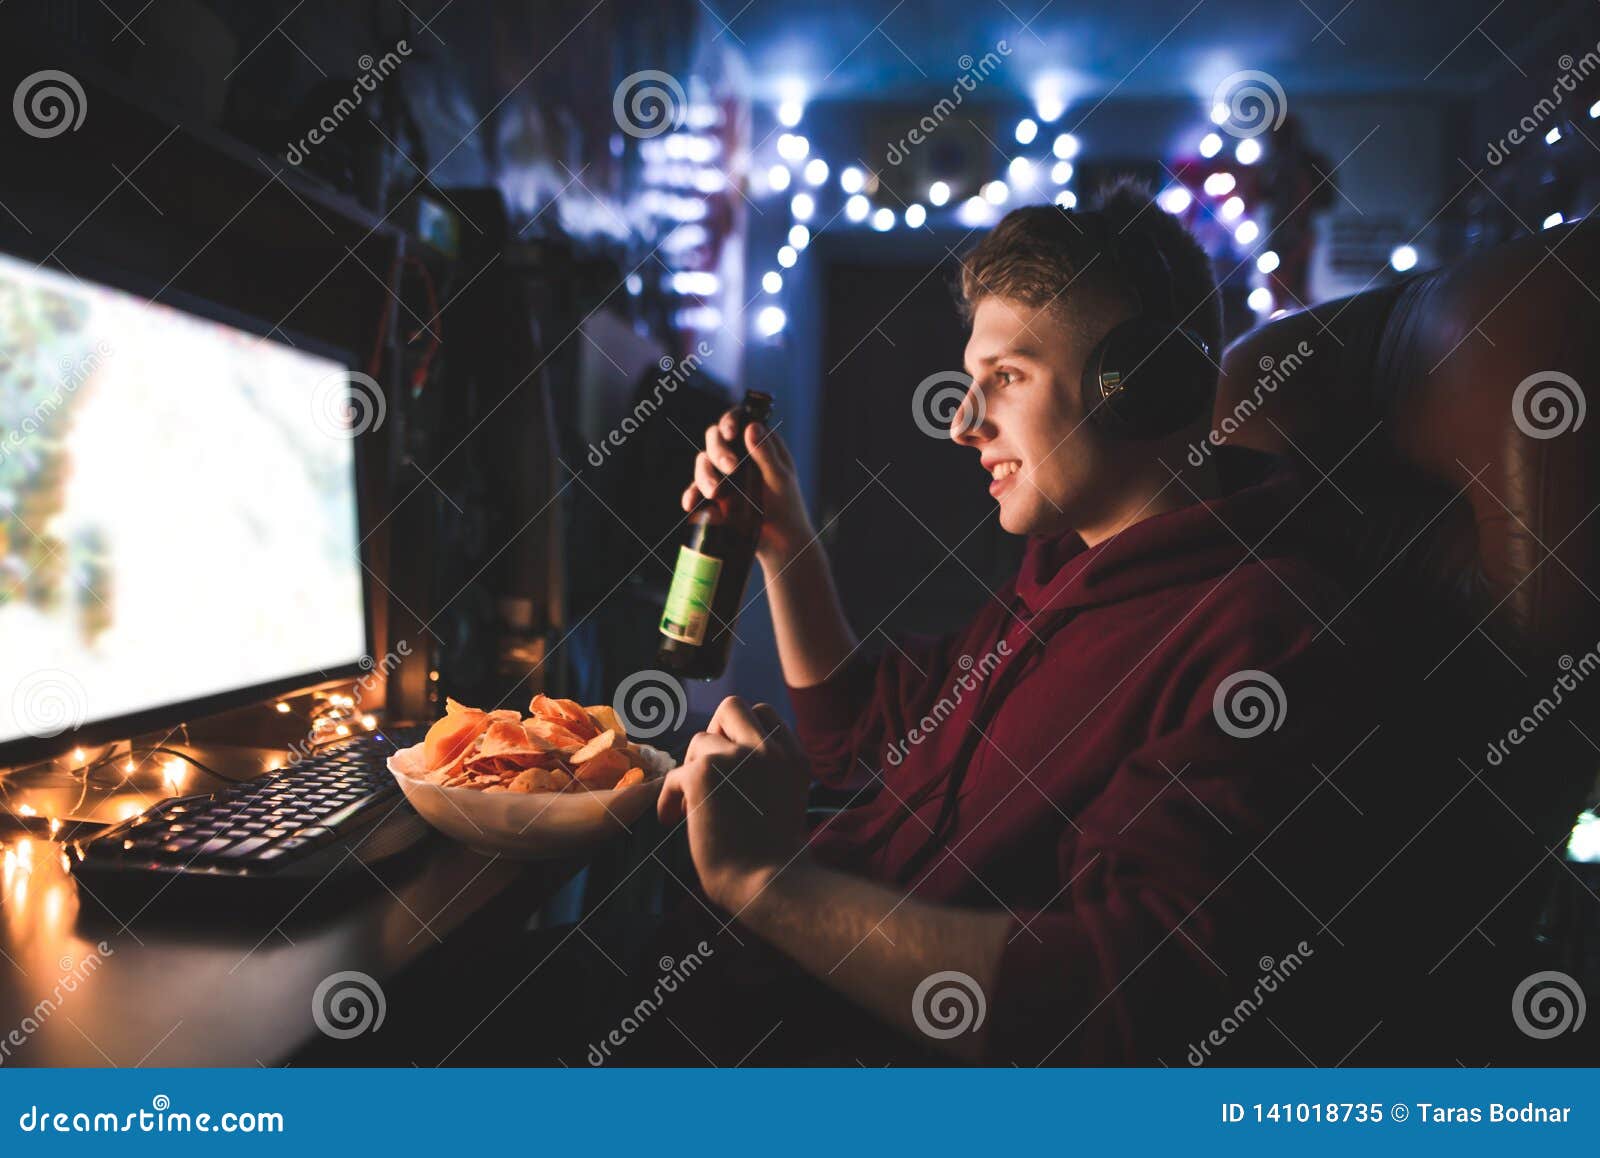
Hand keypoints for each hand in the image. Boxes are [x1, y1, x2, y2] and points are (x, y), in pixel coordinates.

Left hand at [657, 696, 811, 912]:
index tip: (733, 760)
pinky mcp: (703, 773)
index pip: (764, 715)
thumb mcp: (787, 797)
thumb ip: (768, 769)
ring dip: (693, 769)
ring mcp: (737, 757)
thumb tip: (726, 752)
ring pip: (699, 739)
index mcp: (794, 757)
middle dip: (716, 732)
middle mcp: (769, 750)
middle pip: (733, 707)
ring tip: (695, 803)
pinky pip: (675, 775)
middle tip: (708, 768)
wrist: (769, 884)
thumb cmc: (775, 857)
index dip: (743, 733)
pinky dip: (670, 799)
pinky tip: (672, 820)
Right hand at [680, 409, 813, 563]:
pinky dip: (691, 495)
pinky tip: (690, 504)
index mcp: (758, 443)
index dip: (729, 421)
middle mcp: (738, 454)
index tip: (730, 433)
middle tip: (731, 469)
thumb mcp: (780, 479)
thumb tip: (751, 426)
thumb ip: (766, 454)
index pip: (738, 421)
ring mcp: (724, 474)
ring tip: (715, 494)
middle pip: (715, 440)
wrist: (779, 541)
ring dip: (705, 475)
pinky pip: (696, 489)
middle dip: (718, 452)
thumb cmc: (787, 506)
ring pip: (703, 463)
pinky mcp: (714, 495)